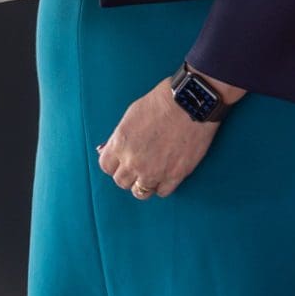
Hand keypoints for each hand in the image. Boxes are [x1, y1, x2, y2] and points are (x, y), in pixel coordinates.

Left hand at [95, 76, 224, 198]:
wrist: (188, 104)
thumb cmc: (159, 103)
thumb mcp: (130, 116)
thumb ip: (118, 137)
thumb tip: (107, 149)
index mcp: (120, 144)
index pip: (106, 166)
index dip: (114, 164)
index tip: (121, 160)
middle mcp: (133, 162)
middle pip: (121, 181)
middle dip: (127, 174)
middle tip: (137, 166)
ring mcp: (154, 172)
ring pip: (140, 192)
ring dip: (143, 184)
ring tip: (150, 173)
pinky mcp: (174, 176)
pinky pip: (162, 192)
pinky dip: (162, 186)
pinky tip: (165, 174)